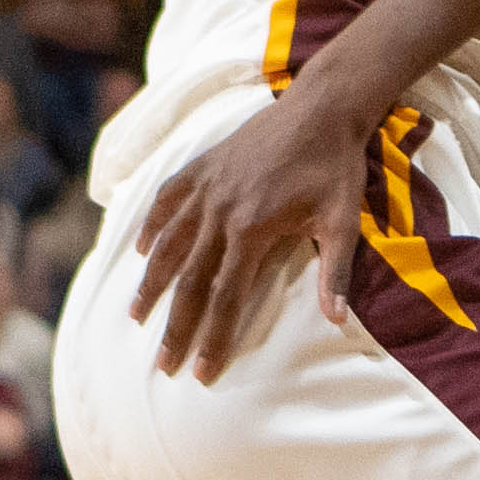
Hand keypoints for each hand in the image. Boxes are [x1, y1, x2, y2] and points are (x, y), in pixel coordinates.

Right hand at [131, 80, 374, 382]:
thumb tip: (338, 320)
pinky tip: (143, 250)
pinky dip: (152, 226)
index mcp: (252, 230)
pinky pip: (167, 200)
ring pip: (169, 243)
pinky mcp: (202, 165)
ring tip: (136, 315)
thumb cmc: (336, 167)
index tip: (202, 371)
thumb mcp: (342, 222)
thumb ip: (336, 273)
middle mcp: (219, 211)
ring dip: (151, 282)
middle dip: (176, 325)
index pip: (227, 297)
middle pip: (190, 280)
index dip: (213, 338)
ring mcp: (206, 187)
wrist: (322, 108)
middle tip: (163, 363)